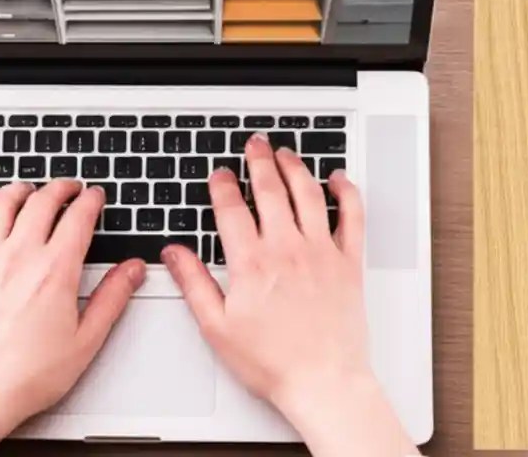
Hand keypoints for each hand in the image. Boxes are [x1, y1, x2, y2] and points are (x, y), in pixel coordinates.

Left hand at [0, 180, 145, 456]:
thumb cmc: (28, 375)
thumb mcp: (86, 340)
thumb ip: (113, 298)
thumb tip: (132, 270)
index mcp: (54, 271)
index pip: (78, 217)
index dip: (91, 200)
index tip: (95, 196)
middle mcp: (18, 256)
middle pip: (42, 200)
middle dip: (61, 187)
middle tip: (70, 188)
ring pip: (2, 203)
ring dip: (21, 190)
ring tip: (31, 191)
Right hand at [161, 133, 417, 456]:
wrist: (323, 382)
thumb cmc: (272, 362)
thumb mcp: (217, 327)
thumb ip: (194, 283)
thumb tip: (175, 253)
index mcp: (251, 263)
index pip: (232, 208)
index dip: (223, 185)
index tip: (220, 175)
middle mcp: (287, 249)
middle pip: (271, 189)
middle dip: (259, 161)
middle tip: (254, 145)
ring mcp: (321, 252)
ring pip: (309, 194)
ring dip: (295, 167)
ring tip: (286, 152)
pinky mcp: (349, 263)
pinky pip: (352, 216)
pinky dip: (346, 192)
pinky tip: (338, 178)